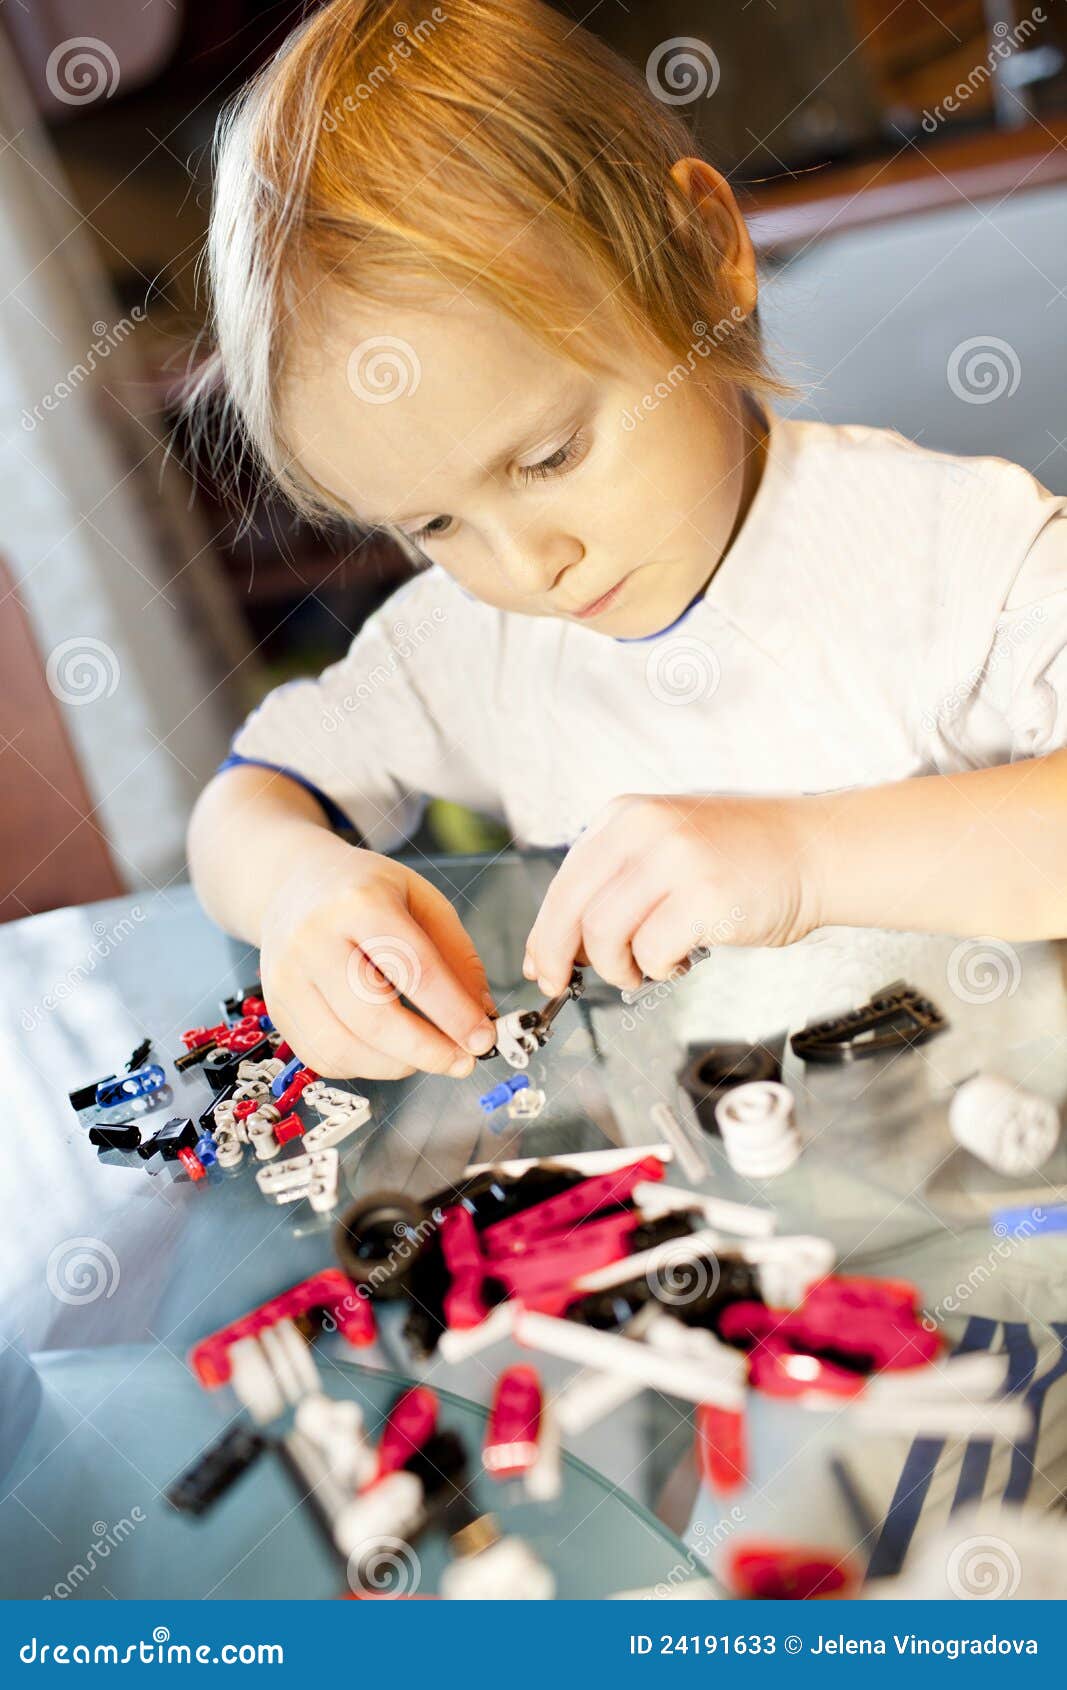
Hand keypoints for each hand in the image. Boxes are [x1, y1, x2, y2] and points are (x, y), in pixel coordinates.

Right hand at [259, 834, 496, 1079]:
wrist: (292, 883)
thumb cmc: (367, 891)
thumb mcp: (422, 900)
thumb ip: (457, 956)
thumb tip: (481, 1017)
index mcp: (359, 902)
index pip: (414, 969)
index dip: (454, 1014)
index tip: (484, 1040)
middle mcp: (314, 939)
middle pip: (374, 1017)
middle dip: (427, 1051)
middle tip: (463, 1063)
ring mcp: (286, 977)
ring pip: (344, 1047)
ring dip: (397, 1066)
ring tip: (428, 1056)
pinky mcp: (275, 1008)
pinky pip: (323, 1057)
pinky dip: (365, 1066)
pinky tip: (389, 1052)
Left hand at [523, 793, 818, 993]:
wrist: (813, 849)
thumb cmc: (742, 858)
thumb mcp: (666, 849)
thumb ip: (616, 885)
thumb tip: (560, 946)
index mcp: (627, 816)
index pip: (565, 881)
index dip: (544, 932)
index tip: (541, 963)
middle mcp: (645, 829)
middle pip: (571, 908)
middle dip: (558, 956)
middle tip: (561, 984)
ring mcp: (676, 860)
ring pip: (604, 934)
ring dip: (618, 967)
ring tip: (645, 969)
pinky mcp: (705, 896)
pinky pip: (652, 951)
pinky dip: (659, 968)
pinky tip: (681, 959)